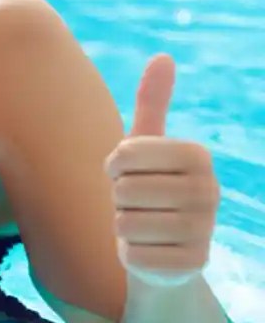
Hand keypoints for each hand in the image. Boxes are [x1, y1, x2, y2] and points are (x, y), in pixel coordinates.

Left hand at [107, 54, 219, 286]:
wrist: (163, 249)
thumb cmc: (148, 189)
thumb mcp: (146, 147)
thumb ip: (152, 103)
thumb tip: (162, 56)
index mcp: (198, 156)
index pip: (124, 154)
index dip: (113, 167)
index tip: (128, 174)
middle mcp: (210, 190)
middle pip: (124, 190)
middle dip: (118, 200)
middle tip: (137, 204)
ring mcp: (205, 230)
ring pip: (125, 223)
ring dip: (122, 227)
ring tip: (143, 225)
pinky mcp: (192, 266)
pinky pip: (133, 255)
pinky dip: (130, 255)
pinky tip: (149, 251)